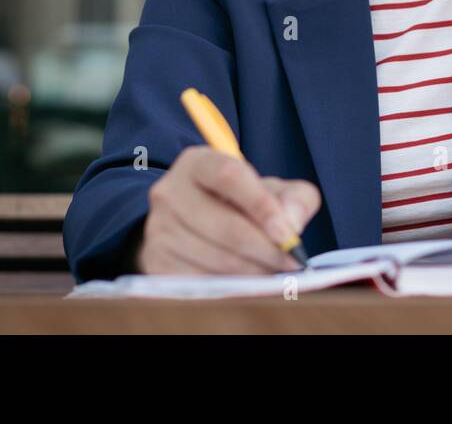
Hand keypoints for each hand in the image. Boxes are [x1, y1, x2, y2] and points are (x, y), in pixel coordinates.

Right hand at [135, 145, 321, 273]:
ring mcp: (158, 229)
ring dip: (252, 273)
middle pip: (224, 225)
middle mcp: (169, 192)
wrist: (194, 226)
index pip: (230, 176)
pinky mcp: (156, 263)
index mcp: (198, 162)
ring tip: (273, 275)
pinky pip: (200, 282)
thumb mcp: (272, 190)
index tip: (288, 235)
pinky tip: (248, 285)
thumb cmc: (241, 204)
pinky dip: (230, 289)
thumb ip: (295, 199)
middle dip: (266, 250)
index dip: (262, 206)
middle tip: (292, 264)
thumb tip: (291, 226)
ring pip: (215, 259)